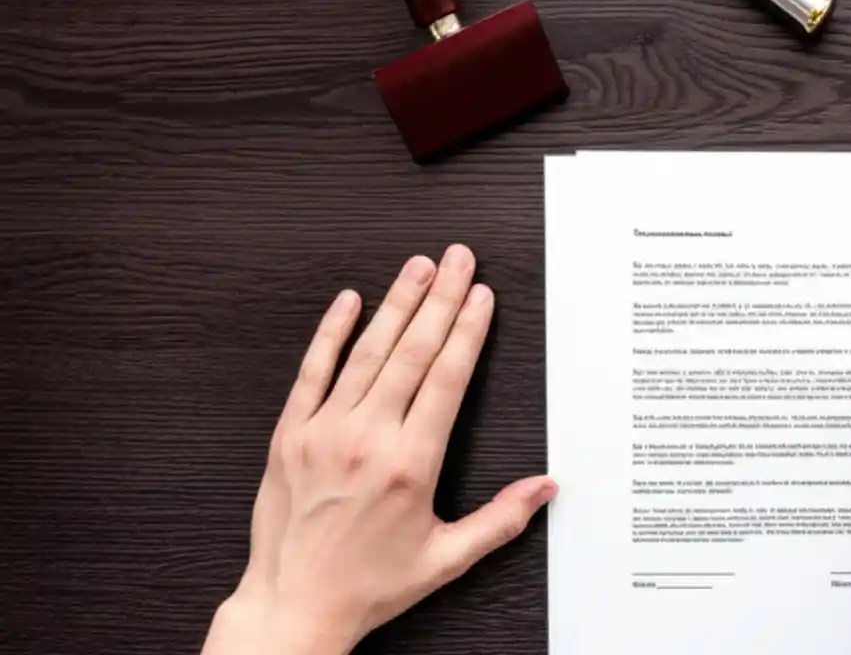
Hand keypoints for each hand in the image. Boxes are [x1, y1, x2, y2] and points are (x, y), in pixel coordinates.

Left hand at [202, 246, 556, 654]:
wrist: (293, 605)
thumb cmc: (368, 585)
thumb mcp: (446, 558)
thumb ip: (501, 519)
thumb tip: (547, 488)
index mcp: (412, 464)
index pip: (447, 379)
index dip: (468, 331)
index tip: (482, 296)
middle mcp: (368, 438)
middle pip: (413, 352)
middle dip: (442, 299)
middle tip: (459, 259)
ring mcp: (324, 431)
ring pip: (368, 352)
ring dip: (397, 304)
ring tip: (419, 267)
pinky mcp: (289, 433)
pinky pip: (313, 371)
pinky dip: (331, 332)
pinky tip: (349, 301)